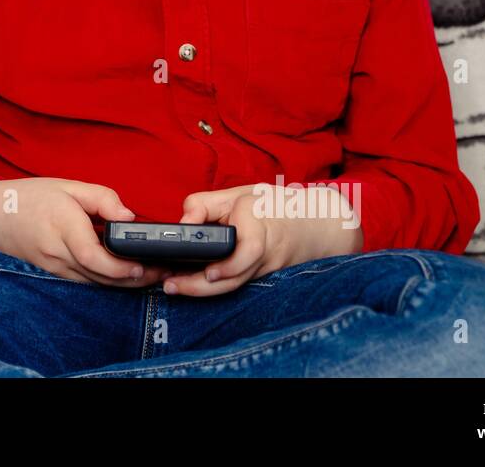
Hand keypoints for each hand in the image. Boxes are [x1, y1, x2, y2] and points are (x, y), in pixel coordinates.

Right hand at [0, 177, 170, 288]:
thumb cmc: (31, 198)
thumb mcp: (68, 186)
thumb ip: (102, 198)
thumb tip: (129, 217)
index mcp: (62, 225)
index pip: (92, 256)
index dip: (119, 266)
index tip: (141, 265)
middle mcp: (57, 253)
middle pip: (100, 276)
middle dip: (133, 279)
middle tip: (161, 271)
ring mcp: (55, 268)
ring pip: (95, 284)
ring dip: (124, 283)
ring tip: (152, 274)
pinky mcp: (55, 275)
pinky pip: (86, 283)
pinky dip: (108, 281)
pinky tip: (126, 275)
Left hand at [161, 183, 361, 296]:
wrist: (313, 223)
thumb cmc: (270, 205)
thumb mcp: (236, 193)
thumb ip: (204, 204)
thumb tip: (182, 224)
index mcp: (260, 222)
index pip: (250, 248)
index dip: (231, 264)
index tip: (209, 271)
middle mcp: (267, 251)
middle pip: (236, 277)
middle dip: (201, 286)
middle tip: (171, 285)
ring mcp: (267, 269)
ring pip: (235, 286)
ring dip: (202, 290)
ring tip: (173, 286)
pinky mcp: (264, 278)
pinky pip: (238, 285)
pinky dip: (213, 287)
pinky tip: (190, 284)